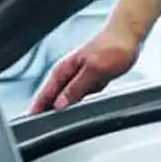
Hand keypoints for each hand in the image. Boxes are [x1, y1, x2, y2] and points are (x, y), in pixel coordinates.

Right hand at [28, 25, 142, 112]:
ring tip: (60, 123)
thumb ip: (76, 88)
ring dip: (65, 108)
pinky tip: (82, 110)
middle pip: (54, 97)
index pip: (45, 93)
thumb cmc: (113, 46)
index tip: (30, 122)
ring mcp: (82, 75)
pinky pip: (84, 94)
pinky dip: (82, 102)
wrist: (130, 34)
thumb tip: (59, 104)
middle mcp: (71, 73)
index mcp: (65, 69)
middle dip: (48, 111)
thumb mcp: (94, 71)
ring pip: (69, 97)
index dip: (37, 108)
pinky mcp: (95, 77)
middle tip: (44, 127)